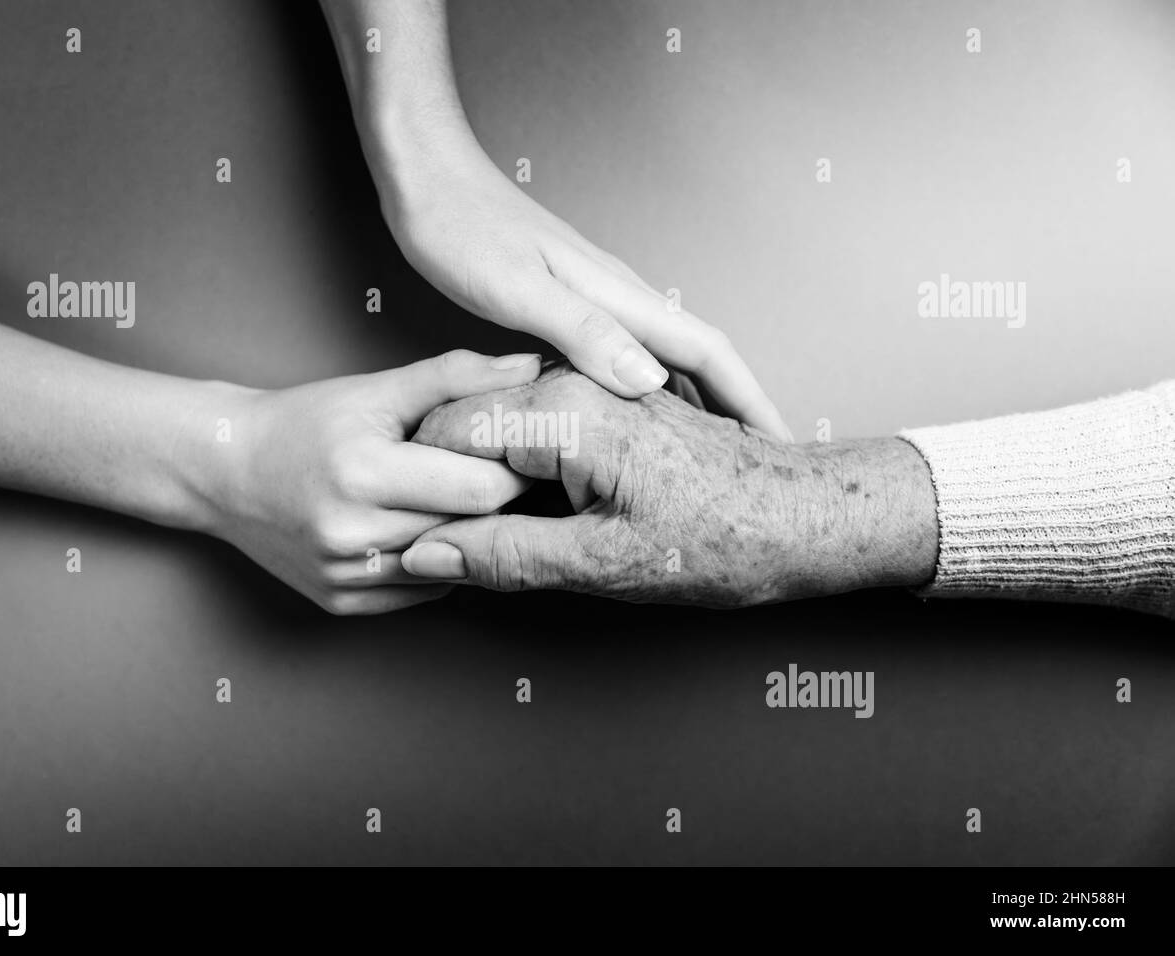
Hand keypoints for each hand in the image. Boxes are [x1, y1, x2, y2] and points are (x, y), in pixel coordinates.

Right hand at [183, 350, 541, 614]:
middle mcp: (353, 534)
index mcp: (364, 473)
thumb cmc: (304, 423)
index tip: (520, 453)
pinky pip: (421, 590)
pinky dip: (434, 561)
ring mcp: (345, 575)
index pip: (480, 489)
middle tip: (502, 475)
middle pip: (469, 528)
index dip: (512, 471)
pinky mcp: (341, 601)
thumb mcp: (376, 389)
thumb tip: (530, 365)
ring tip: (454, 498)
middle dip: (493, 502)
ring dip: (464, 534)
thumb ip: (456, 377)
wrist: (225, 471)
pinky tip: (421, 527)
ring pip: (450, 563)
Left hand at [376, 139, 792, 440]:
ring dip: (700, 400)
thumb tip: (650, 380)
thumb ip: (581, 330)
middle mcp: (620, 297)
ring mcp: (598, 300)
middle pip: (699, 357)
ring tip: (715, 452)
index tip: (778, 444)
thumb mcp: (516, 287)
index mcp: (618, 295)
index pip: (706, 349)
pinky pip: (631, 355)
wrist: (427, 178)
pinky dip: (653, 389)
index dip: (748, 398)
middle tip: (758, 464)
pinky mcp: (571, 305)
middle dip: (737, 406)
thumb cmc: (459, 229)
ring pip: (668, 357)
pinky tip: (640, 416)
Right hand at [398, 364, 937, 606]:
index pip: (445, 433)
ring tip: (496, 540)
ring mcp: (595, 388)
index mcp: (564, 408)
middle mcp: (576, 381)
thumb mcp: (603, 562)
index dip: (423, 491)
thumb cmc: (726, 537)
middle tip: (458, 549)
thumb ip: (504, 554)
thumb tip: (427, 553)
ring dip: (490, 485)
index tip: (421, 538)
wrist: (806, 519)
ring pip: (504, 431)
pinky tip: (538, 519)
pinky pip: (540, 433)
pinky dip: (524, 477)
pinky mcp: (612, 407)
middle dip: (454, 487)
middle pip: (471, 427)